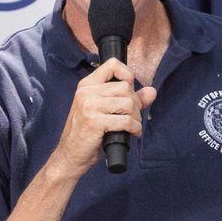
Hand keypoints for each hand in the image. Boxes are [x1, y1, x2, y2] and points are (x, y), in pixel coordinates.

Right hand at [47, 58, 155, 177]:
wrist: (70, 155)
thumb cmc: (87, 134)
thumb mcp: (105, 112)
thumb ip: (128, 99)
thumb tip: (151, 91)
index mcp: (87, 85)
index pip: (112, 65)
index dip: (127, 74)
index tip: (130, 90)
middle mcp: (86, 92)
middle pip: (125, 87)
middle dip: (136, 104)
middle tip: (133, 117)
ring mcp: (89, 106)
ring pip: (128, 103)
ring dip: (136, 118)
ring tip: (132, 126)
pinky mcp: (95, 122)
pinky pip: (126, 121)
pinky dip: (134, 129)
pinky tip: (132, 134)